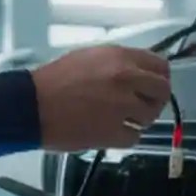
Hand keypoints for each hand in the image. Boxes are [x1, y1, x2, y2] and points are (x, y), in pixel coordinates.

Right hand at [30, 45, 171, 150]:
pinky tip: (110, 132)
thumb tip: (139, 73)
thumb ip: (118, 63)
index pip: (160, 66)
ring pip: (150, 117)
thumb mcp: (89, 58)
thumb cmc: (54, 79)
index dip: (158, 78)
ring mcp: (122, 107)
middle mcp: (126, 79)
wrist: (32, 105)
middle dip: (154, 100)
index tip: (151, 86)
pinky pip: (134, 137)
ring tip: (119, 119)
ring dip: (138, 120)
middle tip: (139, 106)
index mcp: (120, 57)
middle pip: (163, 92)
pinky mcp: (113, 133)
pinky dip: (124, 137)